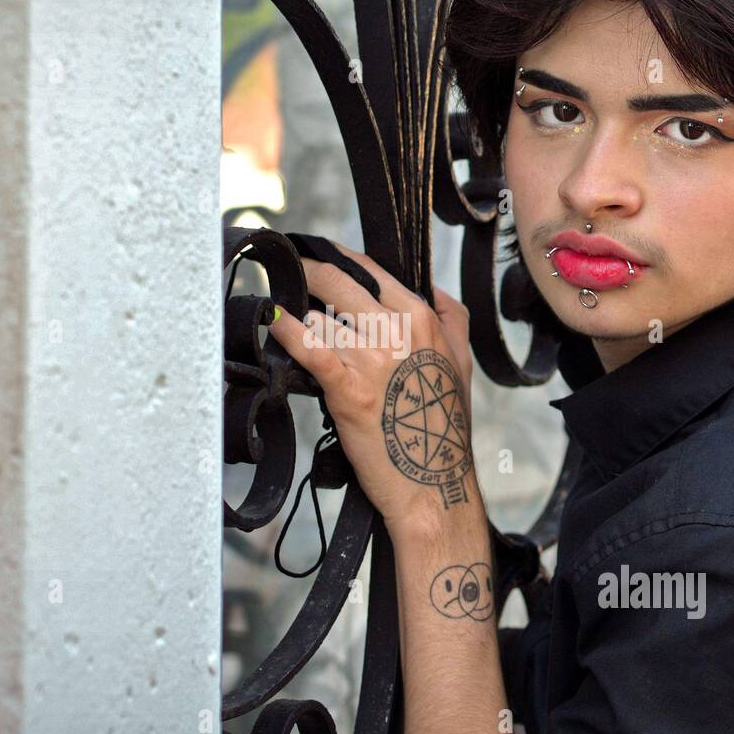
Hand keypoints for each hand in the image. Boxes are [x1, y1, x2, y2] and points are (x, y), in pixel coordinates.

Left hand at [268, 241, 479, 536]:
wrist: (433, 482)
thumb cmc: (443, 427)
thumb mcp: (461, 362)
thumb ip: (451, 317)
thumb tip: (432, 288)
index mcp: (422, 319)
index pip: (371, 271)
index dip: (337, 257)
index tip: (314, 251)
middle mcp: (397, 330)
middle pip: (339, 281)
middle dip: (306, 270)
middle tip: (283, 264)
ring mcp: (370, 358)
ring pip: (320, 315)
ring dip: (296, 312)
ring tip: (278, 308)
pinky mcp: (346, 387)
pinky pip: (310, 347)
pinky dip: (286, 331)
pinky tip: (271, 319)